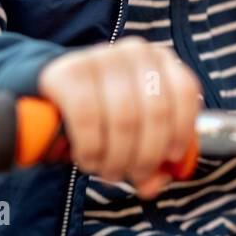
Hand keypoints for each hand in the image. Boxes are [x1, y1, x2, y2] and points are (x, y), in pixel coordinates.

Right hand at [37, 36, 202, 198]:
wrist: (50, 95)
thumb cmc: (104, 115)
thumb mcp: (135, 134)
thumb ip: (152, 159)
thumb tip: (156, 183)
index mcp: (160, 61)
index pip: (185, 92)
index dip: (181, 131)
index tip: (169, 157)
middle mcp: (135, 52)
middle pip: (156, 111)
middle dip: (146, 155)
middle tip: (133, 175)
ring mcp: (102, 57)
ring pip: (124, 118)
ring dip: (118, 158)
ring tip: (109, 173)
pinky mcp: (69, 70)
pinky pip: (88, 117)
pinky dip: (90, 148)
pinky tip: (87, 159)